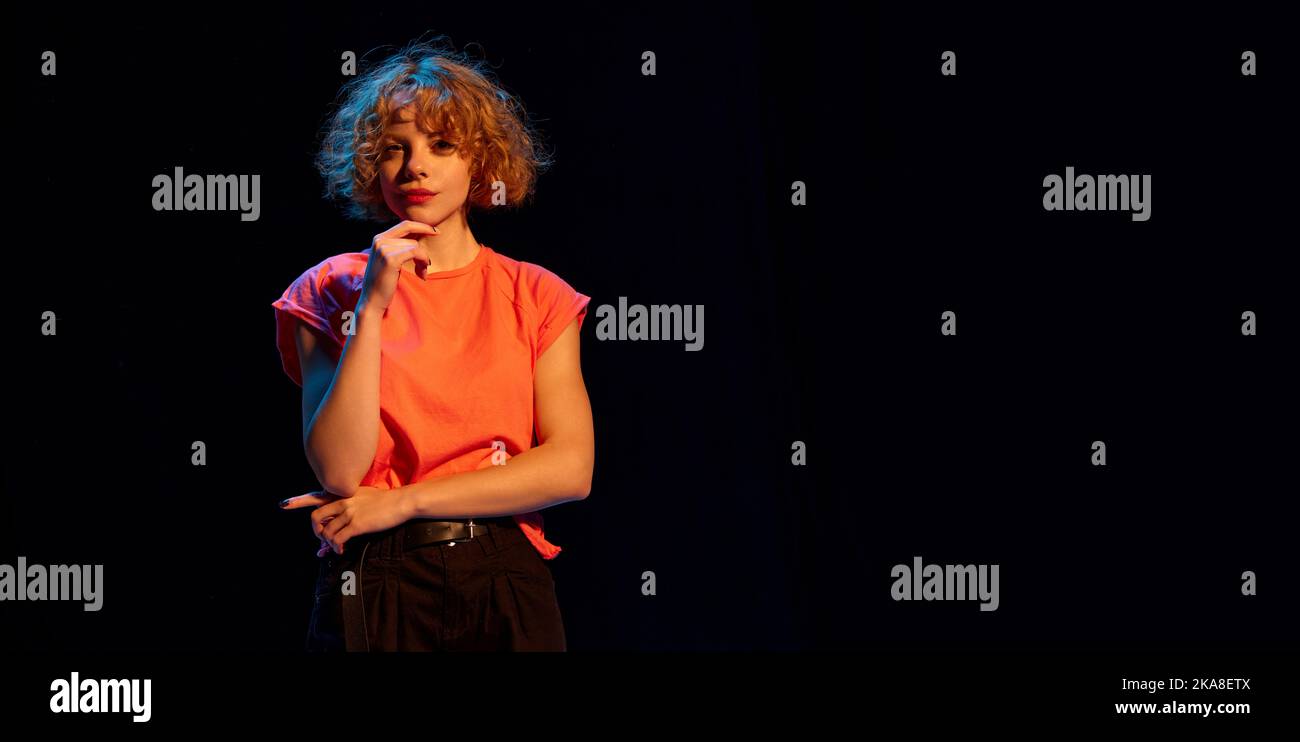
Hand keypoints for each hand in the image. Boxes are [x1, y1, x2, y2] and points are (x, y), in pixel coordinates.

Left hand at [281, 486, 410, 554]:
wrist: (402, 502)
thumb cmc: (386, 502)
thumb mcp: (365, 497)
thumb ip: (349, 507)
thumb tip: (341, 522)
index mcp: (343, 493)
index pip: (315, 496)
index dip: (297, 501)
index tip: (283, 505)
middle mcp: (342, 500)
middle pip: (315, 517)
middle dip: (316, 533)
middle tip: (323, 541)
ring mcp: (349, 512)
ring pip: (326, 532)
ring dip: (328, 543)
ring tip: (336, 549)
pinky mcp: (357, 524)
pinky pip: (338, 539)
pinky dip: (336, 548)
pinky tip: (341, 551)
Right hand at [358, 220, 438, 311]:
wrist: (372, 300)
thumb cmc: (383, 282)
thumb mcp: (389, 260)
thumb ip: (399, 247)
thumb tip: (420, 238)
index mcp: (379, 238)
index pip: (405, 224)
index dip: (422, 226)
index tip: (436, 232)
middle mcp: (380, 240)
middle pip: (413, 236)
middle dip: (423, 250)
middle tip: (428, 264)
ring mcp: (383, 248)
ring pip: (415, 246)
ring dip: (423, 260)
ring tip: (421, 273)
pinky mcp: (390, 259)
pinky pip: (416, 252)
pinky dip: (423, 262)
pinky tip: (422, 274)